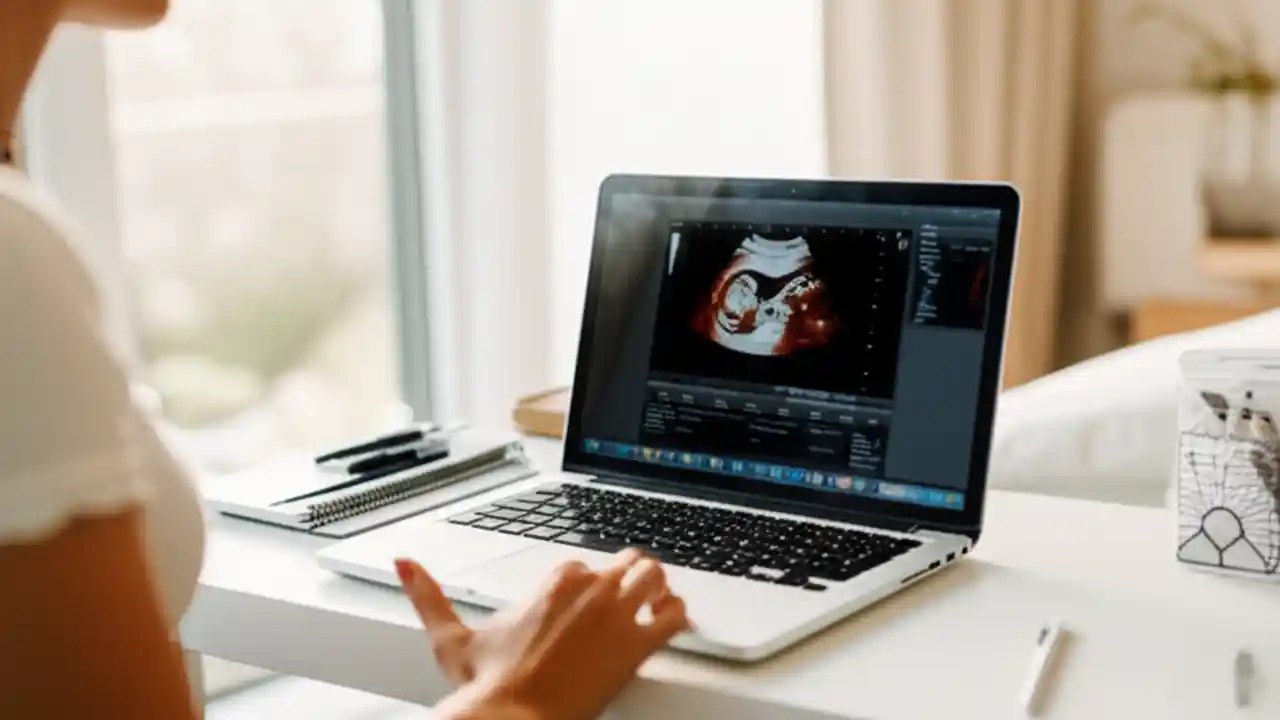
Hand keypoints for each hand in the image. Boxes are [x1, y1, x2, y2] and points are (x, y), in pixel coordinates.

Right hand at [396, 549, 689, 719]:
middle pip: (626, 562)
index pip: (583, 565)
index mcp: (555, 580)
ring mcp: (617, 614)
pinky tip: (670, 623)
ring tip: (652, 604)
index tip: (581, 605)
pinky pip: (674, 614)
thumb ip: (428, 595)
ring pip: (653, 575)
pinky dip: (676, 614)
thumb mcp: (453, 636)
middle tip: (623, 602)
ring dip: (656, 588)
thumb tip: (403, 564)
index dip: (585, 584)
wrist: (516, 717)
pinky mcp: (637, 644)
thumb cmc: (490, 686)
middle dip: (626, 578)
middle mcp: (590, 589)